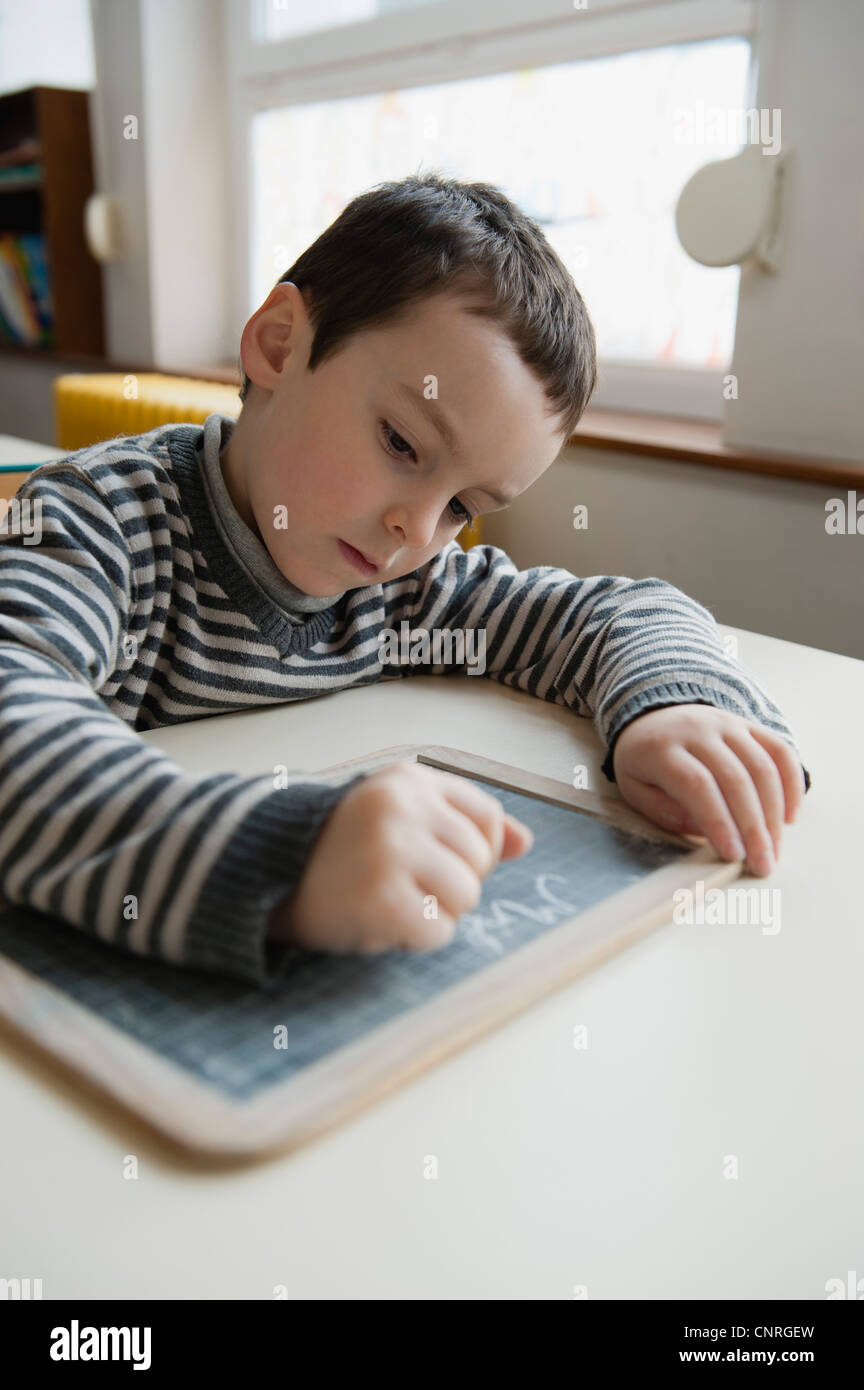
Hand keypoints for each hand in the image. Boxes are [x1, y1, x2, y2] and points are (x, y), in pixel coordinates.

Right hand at [268, 760, 532, 953]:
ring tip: (390, 900)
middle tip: (402, 883)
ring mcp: (391, 852)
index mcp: (409, 780)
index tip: (436, 860)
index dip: (474, 851)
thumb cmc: (339, 845)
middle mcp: (402, 808)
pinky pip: (438, 932)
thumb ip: (462, 821)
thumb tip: (524, 843)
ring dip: (436, 912)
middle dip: (451, 884)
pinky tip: (380, 921)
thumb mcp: (399, 813)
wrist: (263, 872)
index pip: (487, 819)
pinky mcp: (381, 900)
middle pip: (479, 863)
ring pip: (465, 898)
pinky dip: (415, 938)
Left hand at [611, 704, 805, 875]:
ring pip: (762, 767)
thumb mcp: (633, 788)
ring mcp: (727, 724)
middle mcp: (698, 730)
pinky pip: (780, 750)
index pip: (697, 784)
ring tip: (774, 850)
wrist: (653, 717)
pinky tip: (790, 817)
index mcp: (662, 748)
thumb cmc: (644, 763)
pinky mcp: (749, 725)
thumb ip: (662, 810)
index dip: (719, 821)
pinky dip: (791, 784)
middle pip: (735, 778)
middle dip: (753, 827)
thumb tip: (704, 830)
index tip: (733, 855)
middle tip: (762, 864)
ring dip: (774, 814)